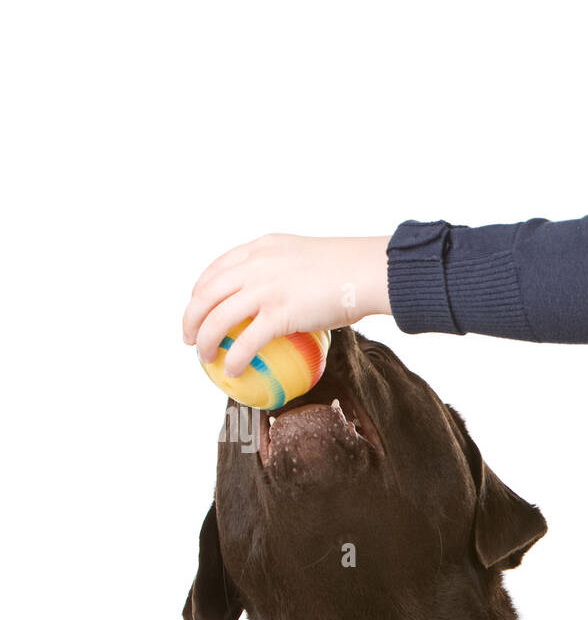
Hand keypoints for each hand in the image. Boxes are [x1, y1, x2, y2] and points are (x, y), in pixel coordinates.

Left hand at [182, 234, 390, 376]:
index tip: (199, 308)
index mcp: (262, 248)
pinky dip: (234, 358)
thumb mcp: (310, 259)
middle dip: (191, 318)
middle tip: (189, 337)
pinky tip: (232, 371)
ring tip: (205, 358)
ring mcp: (264, 288)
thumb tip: (295, 300)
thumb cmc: (352, 270)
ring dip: (204, 341)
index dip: (201, 290)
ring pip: (216, 318)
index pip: (217, 268)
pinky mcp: (278, 312)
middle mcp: (256, 265)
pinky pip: (245, 341)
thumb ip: (292, 274)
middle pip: (206, 293)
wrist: (367, 271)